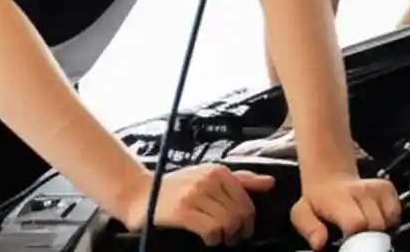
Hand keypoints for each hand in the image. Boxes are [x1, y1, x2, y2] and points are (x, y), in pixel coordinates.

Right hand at [121, 164, 275, 245]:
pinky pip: (212, 230)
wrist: (139, 194)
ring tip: (219, 239)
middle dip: (239, 230)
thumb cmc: (176, 187)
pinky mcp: (183, 211)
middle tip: (232, 238)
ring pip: (227, 222)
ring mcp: (195, 194)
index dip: (248, 220)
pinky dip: (213, 239)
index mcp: (217, 170)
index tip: (242, 229)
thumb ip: (240, 180)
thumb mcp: (207, 176)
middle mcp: (208, 179)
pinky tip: (207, 238)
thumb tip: (271, 182)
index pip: (246, 199)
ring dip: (226, 237)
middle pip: (238, 213)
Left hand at [291, 174, 400, 249]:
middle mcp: (360, 191)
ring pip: (387, 222)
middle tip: (354, 237)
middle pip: (375, 225)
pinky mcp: (388, 188)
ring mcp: (376, 188)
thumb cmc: (318, 201)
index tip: (349, 244)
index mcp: (338, 199)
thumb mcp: (302, 214)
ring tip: (362, 227)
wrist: (330, 178)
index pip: (357, 223)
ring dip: (377, 230)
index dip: (355, 239)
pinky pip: (396, 216)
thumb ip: (309, 229)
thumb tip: (320, 243)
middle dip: (366, 238)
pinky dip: (388, 222)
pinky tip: (372, 220)